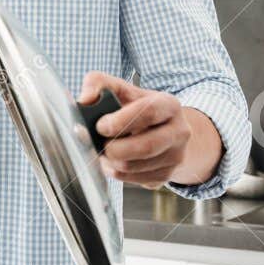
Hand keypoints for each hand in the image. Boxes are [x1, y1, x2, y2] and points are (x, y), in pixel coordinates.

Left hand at [77, 72, 192, 189]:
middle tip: (100, 143)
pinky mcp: (166, 176)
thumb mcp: (122, 89)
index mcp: (169, 105)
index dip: (121, 121)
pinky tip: (112, 161)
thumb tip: (85, 99)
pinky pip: (134, 180)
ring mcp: (175, 157)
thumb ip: (99, 84)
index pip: (149, 112)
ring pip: (136, 167)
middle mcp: (178, 132)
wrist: (163, 131)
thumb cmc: (137, 108)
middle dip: (114, 148)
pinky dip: (116, 173)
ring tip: (103, 151)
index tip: (101, 126)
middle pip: (146, 146)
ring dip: (111, 162)